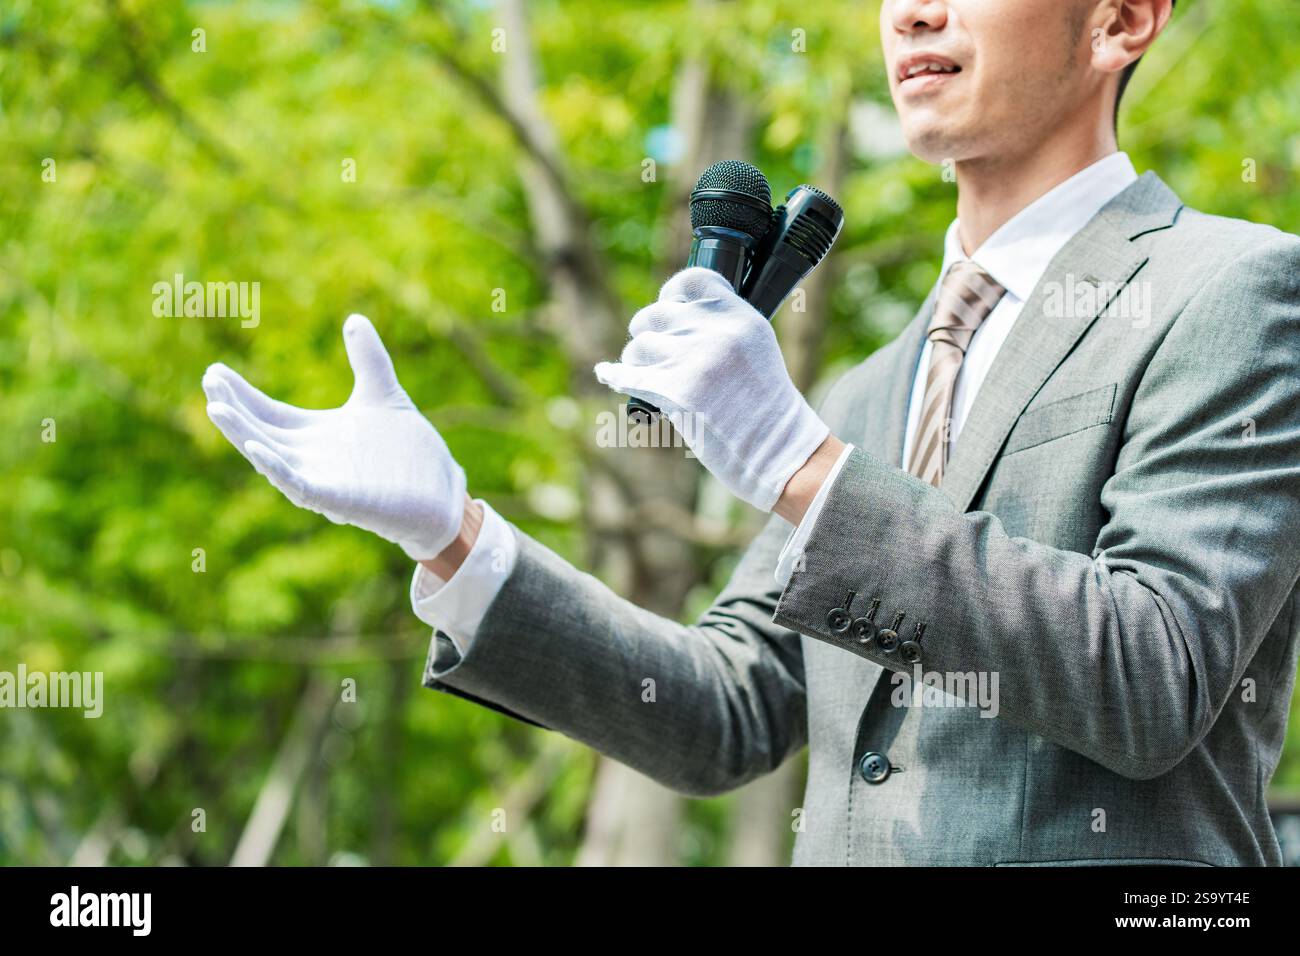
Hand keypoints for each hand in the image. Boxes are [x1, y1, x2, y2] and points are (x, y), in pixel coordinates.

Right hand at [202, 314, 466, 560]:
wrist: (441, 490)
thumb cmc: (409, 452)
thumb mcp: (383, 394)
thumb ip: (368, 359)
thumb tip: (354, 319)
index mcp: (315, 435)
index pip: (268, 413)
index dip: (241, 394)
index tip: (215, 371)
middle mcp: (311, 459)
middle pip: (260, 432)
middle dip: (234, 410)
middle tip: (209, 382)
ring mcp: (322, 481)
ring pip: (270, 459)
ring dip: (243, 435)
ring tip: (216, 408)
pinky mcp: (338, 502)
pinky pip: (299, 487)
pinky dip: (277, 470)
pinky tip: (255, 449)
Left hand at [594, 267, 829, 510]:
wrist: (779, 450)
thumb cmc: (767, 407)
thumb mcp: (757, 349)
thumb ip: (723, 327)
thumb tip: (676, 316)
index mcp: (740, 317)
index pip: (691, 281)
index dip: (671, 292)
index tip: (667, 306)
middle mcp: (716, 332)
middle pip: (656, 314)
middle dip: (647, 330)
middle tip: (652, 350)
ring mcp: (694, 361)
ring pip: (640, 346)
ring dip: (636, 360)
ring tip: (647, 374)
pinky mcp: (675, 392)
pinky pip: (628, 376)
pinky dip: (614, 375)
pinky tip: (606, 373)